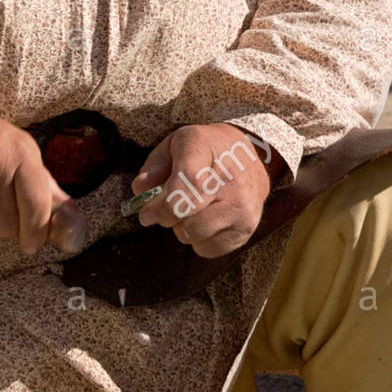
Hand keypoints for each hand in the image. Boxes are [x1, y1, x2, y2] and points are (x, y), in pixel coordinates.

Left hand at [129, 123, 283, 257]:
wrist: (251, 158)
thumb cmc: (207, 150)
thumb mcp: (177, 143)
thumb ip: (155, 164)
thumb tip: (140, 189)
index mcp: (206, 149)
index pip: (187, 182)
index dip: (162, 204)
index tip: (146, 213)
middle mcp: (230, 180)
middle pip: (186, 213)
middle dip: (166, 216)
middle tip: (161, 211)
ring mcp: (242, 207)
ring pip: (193, 234)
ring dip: (182, 227)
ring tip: (190, 210)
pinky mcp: (246, 228)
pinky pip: (208, 248)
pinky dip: (199, 239)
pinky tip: (205, 219)